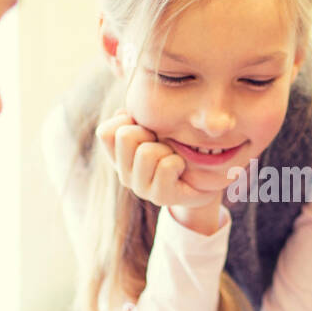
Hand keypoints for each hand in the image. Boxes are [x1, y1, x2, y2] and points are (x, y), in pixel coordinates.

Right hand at [95, 109, 220, 210]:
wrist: (205, 180)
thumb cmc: (179, 148)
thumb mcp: (156, 128)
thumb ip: (137, 118)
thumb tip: (123, 113)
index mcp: (119, 157)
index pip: (105, 132)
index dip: (127, 122)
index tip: (147, 130)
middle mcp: (125, 175)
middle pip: (125, 136)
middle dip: (149, 133)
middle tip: (162, 145)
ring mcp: (141, 188)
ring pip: (146, 152)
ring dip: (166, 150)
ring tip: (172, 158)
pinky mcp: (160, 197)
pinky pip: (166, 166)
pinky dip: (178, 163)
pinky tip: (181, 170)